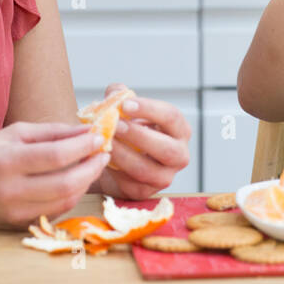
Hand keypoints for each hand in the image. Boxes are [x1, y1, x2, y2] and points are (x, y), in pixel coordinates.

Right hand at [0, 120, 109, 229]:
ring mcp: (15, 212)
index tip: (99, 136)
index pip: (56, 155)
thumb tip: (87, 129)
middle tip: (103, 153)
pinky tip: (76, 181)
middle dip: (92, 167)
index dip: (83, 146)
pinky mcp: (19, 225)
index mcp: (8, 161)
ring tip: (93, 165)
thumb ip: (52, 132)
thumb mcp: (15, 134)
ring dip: (86, 182)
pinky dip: (72, 195)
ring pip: (66, 200)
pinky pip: (56, 211)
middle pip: (66, 183)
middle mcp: (11, 190)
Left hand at [94, 83, 191, 199]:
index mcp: (180, 130)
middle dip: (138, 136)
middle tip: (115, 125)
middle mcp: (180, 155)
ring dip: (124, 155)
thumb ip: (120, 96)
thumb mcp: (126, 111)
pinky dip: (116, 172)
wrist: (119, 160)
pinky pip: (132, 184)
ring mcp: (166, 176)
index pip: (171, 117)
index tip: (124, 105)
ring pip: (147, 169)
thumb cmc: (129, 131)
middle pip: (166, 148)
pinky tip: (103, 159)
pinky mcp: (147, 192)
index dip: (148, 109)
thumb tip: (116, 92)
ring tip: (106, 142)